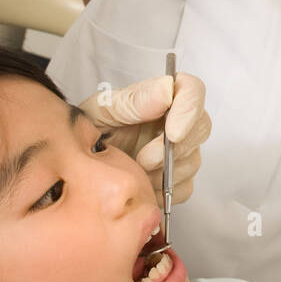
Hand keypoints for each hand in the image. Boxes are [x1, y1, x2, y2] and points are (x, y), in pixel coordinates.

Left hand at [80, 72, 210, 206]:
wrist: (80, 163)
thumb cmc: (90, 130)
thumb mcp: (102, 110)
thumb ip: (133, 101)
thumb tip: (166, 91)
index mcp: (160, 96)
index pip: (193, 90)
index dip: (189, 110)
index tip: (172, 133)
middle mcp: (175, 120)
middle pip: (201, 128)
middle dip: (174, 149)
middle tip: (144, 160)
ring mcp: (179, 150)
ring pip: (193, 161)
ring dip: (164, 173)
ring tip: (134, 171)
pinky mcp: (176, 178)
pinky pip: (184, 188)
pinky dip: (162, 191)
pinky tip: (141, 185)